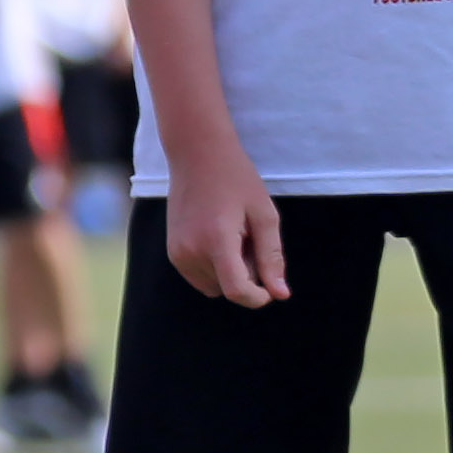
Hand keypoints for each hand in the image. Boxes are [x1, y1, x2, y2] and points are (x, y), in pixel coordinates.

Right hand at [163, 142, 287, 307]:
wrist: (197, 155)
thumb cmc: (236, 180)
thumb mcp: (264, 216)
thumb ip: (272, 258)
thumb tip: (280, 295)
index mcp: (216, 241)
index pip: (237, 291)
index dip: (259, 297)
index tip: (271, 286)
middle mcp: (190, 251)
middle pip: (228, 289)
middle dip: (246, 276)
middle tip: (250, 240)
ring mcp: (177, 252)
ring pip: (214, 286)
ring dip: (229, 272)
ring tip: (234, 238)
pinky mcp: (172, 251)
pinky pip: (200, 276)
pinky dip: (215, 267)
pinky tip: (219, 238)